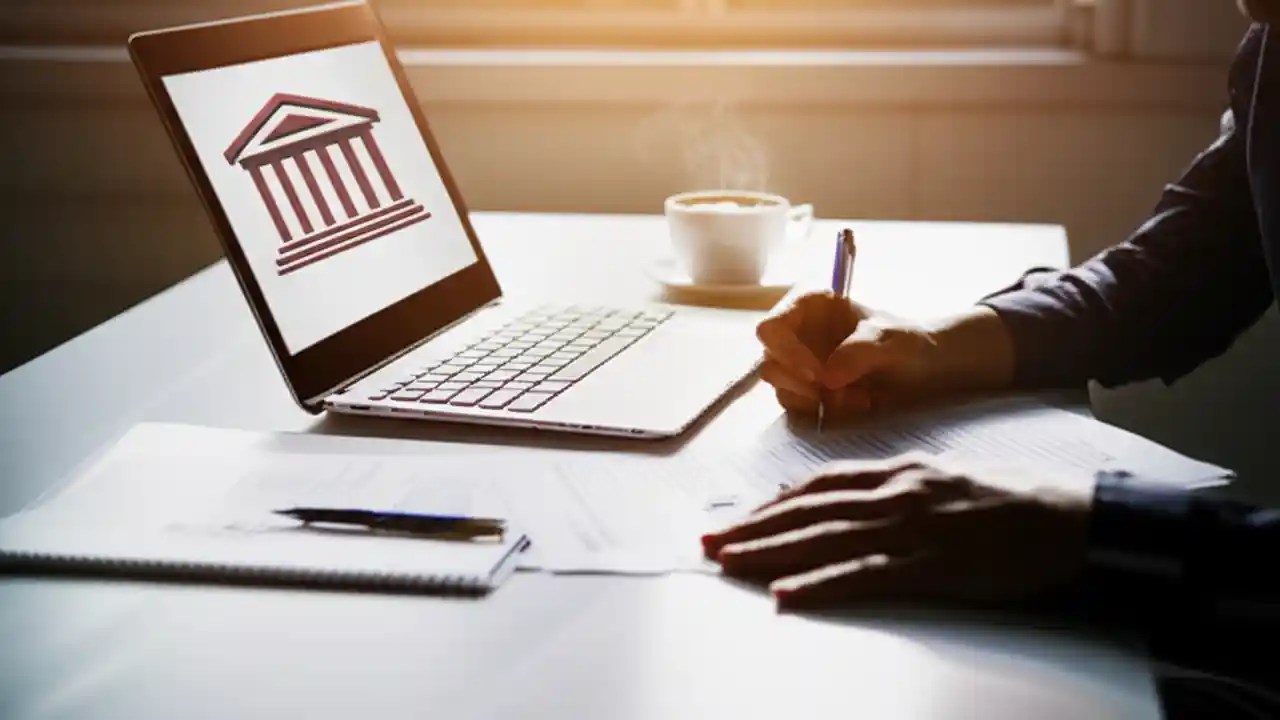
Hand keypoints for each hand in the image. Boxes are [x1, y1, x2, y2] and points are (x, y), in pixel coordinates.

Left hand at [701, 454, 1092, 609]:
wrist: (1070, 519)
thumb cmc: (1010, 501)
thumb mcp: (944, 478)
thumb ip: (894, 485)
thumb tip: (846, 496)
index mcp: (899, 472)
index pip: (820, 485)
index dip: (774, 502)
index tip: (739, 517)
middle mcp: (894, 494)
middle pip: (808, 511)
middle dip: (755, 527)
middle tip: (710, 543)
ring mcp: (910, 529)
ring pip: (823, 539)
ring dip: (769, 553)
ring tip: (727, 563)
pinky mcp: (929, 566)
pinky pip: (863, 577)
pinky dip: (820, 586)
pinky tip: (785, 597)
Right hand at [755, 293, 1014, 419]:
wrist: (926, 371)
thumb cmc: (910, 343)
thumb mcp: (893, 342)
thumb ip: (860, 351)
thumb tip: (826, 377)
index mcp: (810, 304)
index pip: (772, 326)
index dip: (787, 352)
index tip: (818, 374)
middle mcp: (797, 332)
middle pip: (770, 360)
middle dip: (803, 383)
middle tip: (838, 392)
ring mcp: (798, 362)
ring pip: (780, 386)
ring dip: (816, 400)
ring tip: (859, 398)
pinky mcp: (805, 389)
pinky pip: (795, 406)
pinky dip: (822, 411)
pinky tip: (855, 404)